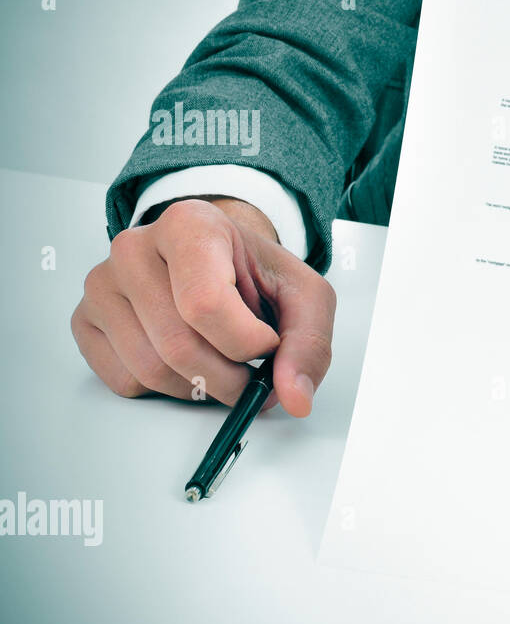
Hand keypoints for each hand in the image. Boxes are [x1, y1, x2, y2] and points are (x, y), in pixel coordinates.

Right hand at [71, 197, 335, 416]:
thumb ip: (309, 344)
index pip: (205, 305)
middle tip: (250, 375)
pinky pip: (124, 381)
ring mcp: (102, 284)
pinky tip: (186, 362)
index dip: (245, 344)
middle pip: (178, 346)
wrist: (220, 262)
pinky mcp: (85, 320)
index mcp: (189, 225)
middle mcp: (134, 248)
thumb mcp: (304, 297)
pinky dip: (166, 388)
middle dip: (227, 379)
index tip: (267, 345)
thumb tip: (295, 397)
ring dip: (199, 387)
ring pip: (150, 370)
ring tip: (221, 364)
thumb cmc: (256, 275)